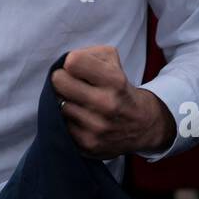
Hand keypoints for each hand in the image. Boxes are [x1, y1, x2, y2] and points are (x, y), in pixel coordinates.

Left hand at [51, 45, 174, 158]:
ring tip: (78, 102)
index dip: (70, 63)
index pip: (72, 62)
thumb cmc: (119, 87)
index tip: (76, 69)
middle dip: (62, 80)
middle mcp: (106, 104)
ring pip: (57, 104)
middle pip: (59, 82)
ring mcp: (96, 126)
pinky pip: (61, 124)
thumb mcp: (113, 61)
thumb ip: (89, 54)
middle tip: (71, 84)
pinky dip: (67, 120)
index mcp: (114, 80)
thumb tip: (63, 64)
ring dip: (64, 101)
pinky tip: (79, 118)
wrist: (142, 126)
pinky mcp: (88, 144)